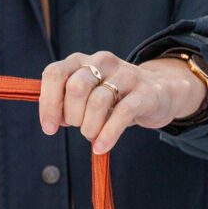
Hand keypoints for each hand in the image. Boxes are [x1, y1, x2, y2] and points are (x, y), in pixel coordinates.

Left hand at [37, 51, 207, 153]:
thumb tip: (52, 120)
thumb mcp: (88, 94)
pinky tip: (101, 147)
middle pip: (75, 88)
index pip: (55, 73)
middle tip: (80, 127)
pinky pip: (122, 114)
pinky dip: (108, 135)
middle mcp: (103, 62)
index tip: (50, 128)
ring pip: (97, 102)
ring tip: (93, 137)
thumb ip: (67, 103)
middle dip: (72, 116)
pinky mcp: (144, 93)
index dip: (48, 102)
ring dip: (89, 128)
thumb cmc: (116, 98)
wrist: (159, 92)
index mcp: (83, 61)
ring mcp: (125, 75)